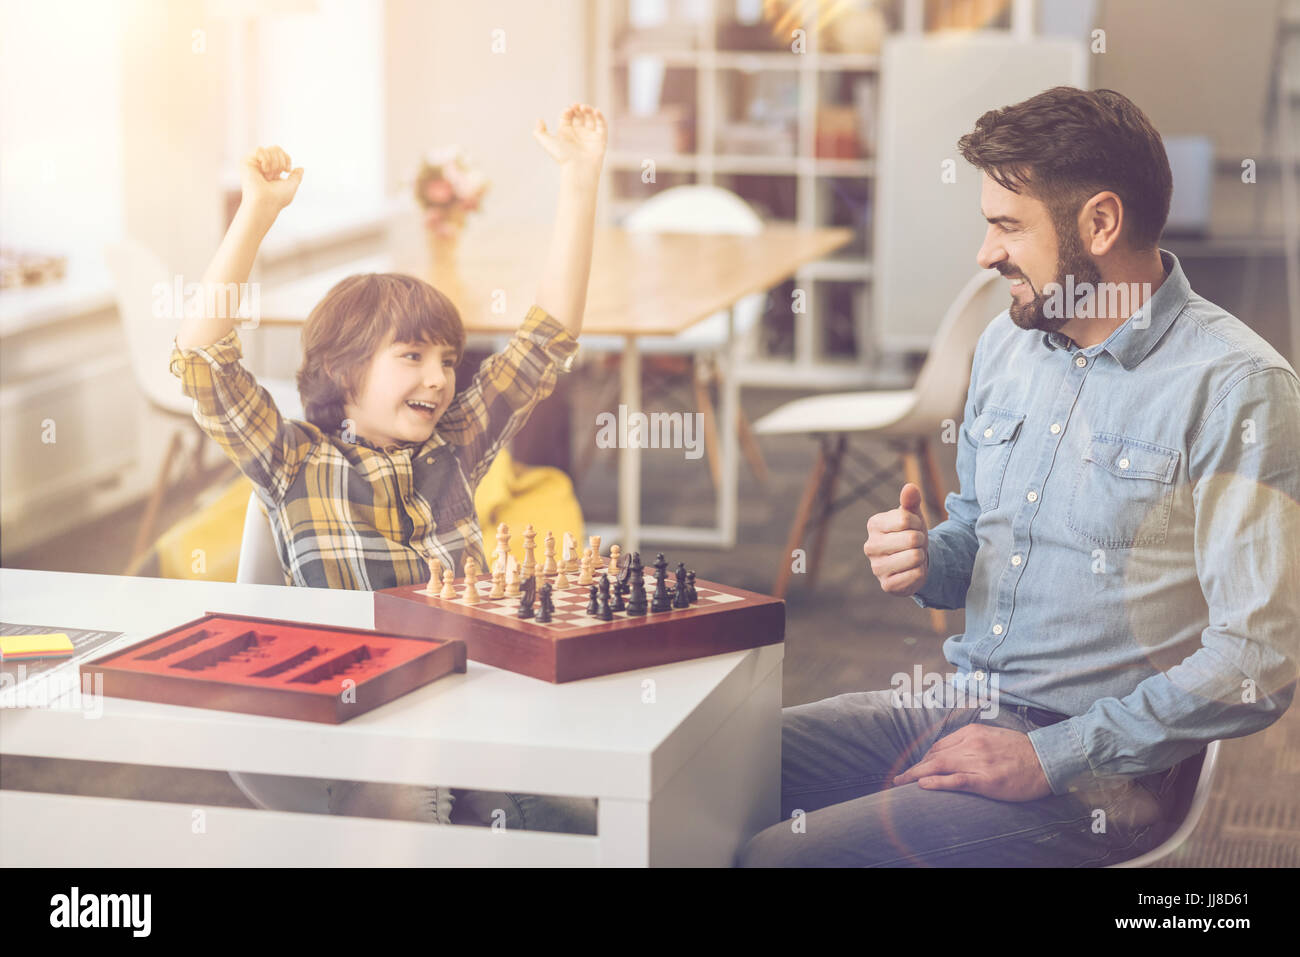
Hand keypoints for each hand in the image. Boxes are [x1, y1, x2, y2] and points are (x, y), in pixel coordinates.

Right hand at [240, 145, 302, 214]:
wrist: (266, 203)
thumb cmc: (278, 198)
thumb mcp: (292, 186)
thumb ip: (296, 177)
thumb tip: (301, 168)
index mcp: (271, 169)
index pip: (281, 153)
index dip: (287, 159)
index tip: (286, 171)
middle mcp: (261, 165)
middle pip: (276, 148)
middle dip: (281, 162)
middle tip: (275, 175)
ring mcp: (253, 163)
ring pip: (270, 149)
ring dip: (274, 164)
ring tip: (268, 177)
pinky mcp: (246, 162)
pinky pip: (260, 150)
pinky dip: (266, 161)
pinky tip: (263, 171)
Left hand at [533, 103, 606, 168]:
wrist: (578, 169)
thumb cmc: (563, 157)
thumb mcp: (547, 143)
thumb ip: (539, 132)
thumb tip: (539, 119)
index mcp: (566, 133)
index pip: (568, 116)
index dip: (568, 110)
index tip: (569, 109)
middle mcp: (578, 133)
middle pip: (579, 115)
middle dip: (579, 108)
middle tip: (578, 106)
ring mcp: (590, 136)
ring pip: (591, 118)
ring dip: (589, 110)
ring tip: (585, 108)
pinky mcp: (600, 139)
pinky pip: (602, 125)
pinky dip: (600, 116)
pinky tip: (596, 111)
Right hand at [864, 483, 928, 595]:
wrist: (913, 561)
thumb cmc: (910, 533)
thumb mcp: (913, 516)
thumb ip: (911, 501)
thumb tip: (910, 487)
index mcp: (873, 525)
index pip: (905, 519)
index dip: (917, 523)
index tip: (913, 528)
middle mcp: (870, 546)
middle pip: (911, 539)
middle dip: (921, 540)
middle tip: (915, 544)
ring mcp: (876, 568)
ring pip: (915, 557)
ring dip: (921, 556)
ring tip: (913, 556)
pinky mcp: (887, 585)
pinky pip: (916, 575)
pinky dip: (920, 572)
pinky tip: (911, 570)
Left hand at [892, 723, 1052, 800]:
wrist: (1046, 760)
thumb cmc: (1021, 751)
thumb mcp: (992, 737)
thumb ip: (972, 742)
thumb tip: (952, 752)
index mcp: (972, 732)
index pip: (939, 745)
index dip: (923, 758)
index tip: (915, 768)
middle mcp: (971, 744)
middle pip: (934, 756)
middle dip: (914, 767)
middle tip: (898, 778)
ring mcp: (978, 761)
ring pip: (939, 766)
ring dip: (916, 775)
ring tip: (901, 783)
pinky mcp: (986, 780)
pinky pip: (956, 780)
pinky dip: (936, 782)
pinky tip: (922, 785)